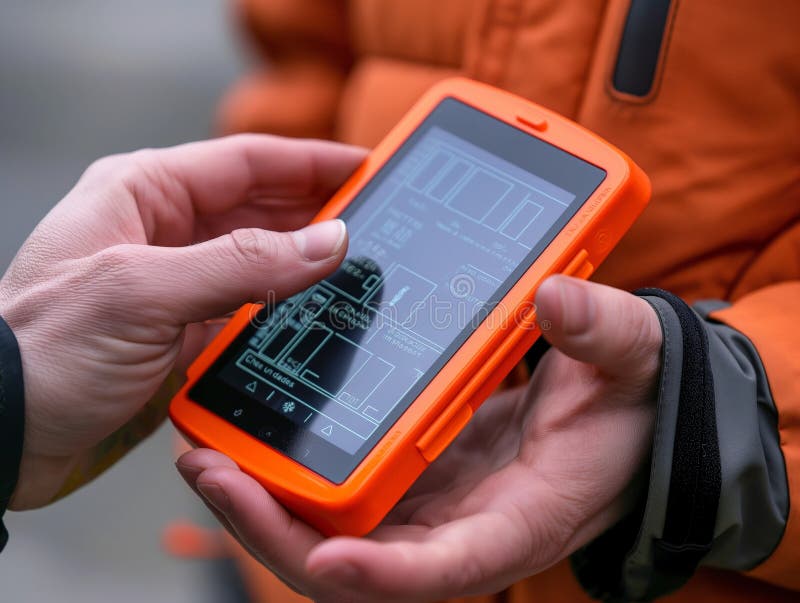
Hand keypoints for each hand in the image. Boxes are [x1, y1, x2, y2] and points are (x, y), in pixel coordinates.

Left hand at [0, 135, 364, 508]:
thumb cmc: (39, 351)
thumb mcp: (142, 293)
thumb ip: (242, 265)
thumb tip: (328, 242)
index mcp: (143, 194)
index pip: (246, 162)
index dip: (312, 163)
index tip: (368, 169)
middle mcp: (163, 233)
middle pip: (261, 211)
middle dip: (319, 216)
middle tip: (380, 226)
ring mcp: (176, 285)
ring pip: (261, 265)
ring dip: (307, 268)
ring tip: (362, 270)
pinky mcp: (182, 332)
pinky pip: (249, 313)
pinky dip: (285, 315)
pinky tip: (319, 319)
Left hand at [177, 275, 661, 601]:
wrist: (623, 413)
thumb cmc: (631, 404)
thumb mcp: (630, 360)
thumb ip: (603, 335)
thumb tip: (559, 299)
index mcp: (519, 517)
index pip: (447, 567)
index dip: (386, 575)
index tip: (328, 558)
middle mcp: (462, 525)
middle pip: (360, 562)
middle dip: (281, 530)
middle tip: (216, 473)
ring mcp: (433, 505)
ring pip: (337, 530)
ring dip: (269, 501)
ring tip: (208, 450)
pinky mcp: (419, 475)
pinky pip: (346, 488)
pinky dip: (296, 470)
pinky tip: (256, 427)